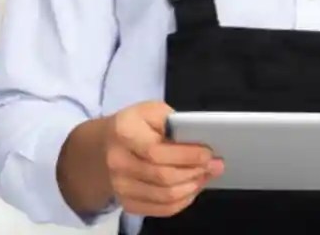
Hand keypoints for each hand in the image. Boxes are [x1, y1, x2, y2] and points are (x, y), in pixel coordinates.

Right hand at [103, 101, 224, 216]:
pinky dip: (182, 201)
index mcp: (123, 133)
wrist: (105, 147)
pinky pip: (162, 209)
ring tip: (205, 175)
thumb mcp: (150, 111)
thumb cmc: (134, 126)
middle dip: (195, 172)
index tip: (208, 153)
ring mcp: (120, 186)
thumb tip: (198, 139)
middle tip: (214, 165)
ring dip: (191, 187)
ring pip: (165, 197)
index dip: (186, 155)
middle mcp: (117, 162)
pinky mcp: (127, 203)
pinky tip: (191, 188)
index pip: (156, 152)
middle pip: (163, 177)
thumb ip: (173, 121)